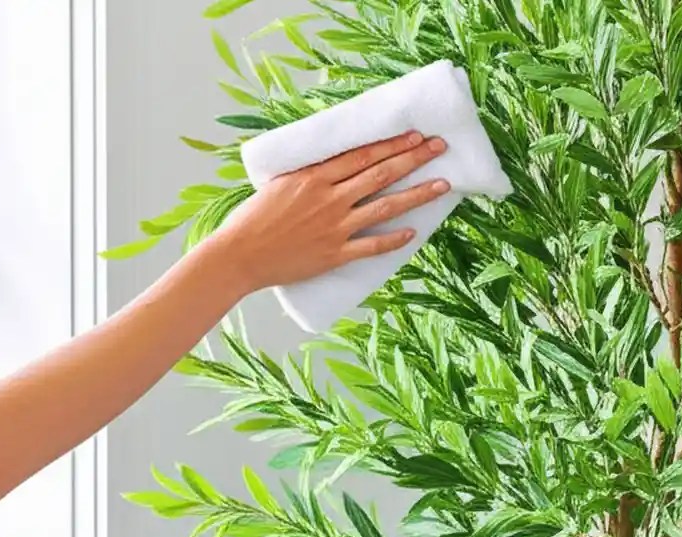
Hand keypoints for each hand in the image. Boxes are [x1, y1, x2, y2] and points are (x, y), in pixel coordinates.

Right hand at [212, 131, 450, 293]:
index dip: (391, 144)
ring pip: (385, 205)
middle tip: (439, 146)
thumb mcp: (279, 184)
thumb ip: (308, 174)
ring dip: (417, 194)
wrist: (238, 256)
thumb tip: (330, 163)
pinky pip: (372, 245)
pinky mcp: (335, 254)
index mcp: (313, 177)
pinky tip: (413, 232)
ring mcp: (335, 226)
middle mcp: (329, 198)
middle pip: (380, 173)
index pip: (362, 155)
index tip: (414, 134)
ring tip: (442, 184)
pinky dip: (394, 239)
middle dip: (413, 158)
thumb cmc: (253, 220)